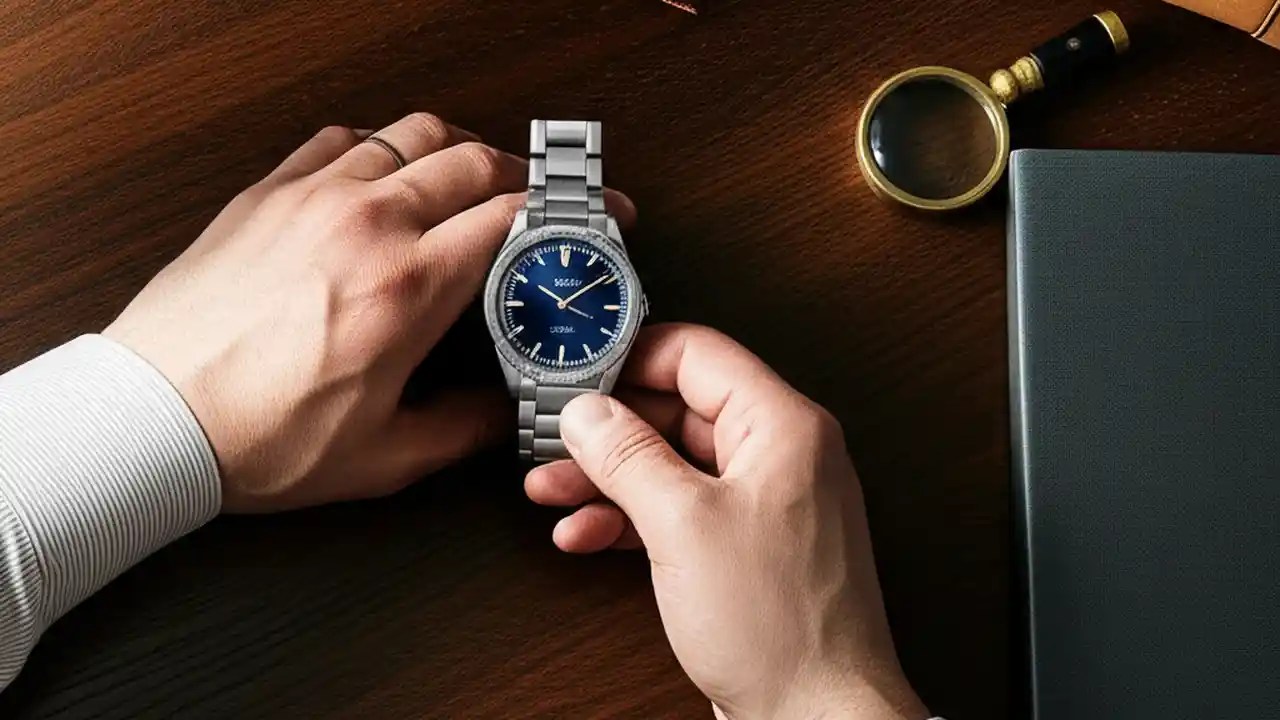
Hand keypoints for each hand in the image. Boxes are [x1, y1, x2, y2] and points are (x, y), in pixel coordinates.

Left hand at [104, 112, 633, 511]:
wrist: (154, 418)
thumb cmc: (257, 438)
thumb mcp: (384, 456)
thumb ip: (464, 427)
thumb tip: (504, 411)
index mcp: (407, 288)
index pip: (512, 215)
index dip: (569, 210)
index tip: (593, 214)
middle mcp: (366, 225)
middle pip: (472, 160)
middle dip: (522, 174)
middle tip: (538, 197)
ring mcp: (313, 198)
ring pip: (411, 133)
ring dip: (457, 148)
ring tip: (472, 175)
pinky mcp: (267, 193)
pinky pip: (340, 137)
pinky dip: (380, 145)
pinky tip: (385, 173)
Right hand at [524, 324, 928, 719]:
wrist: (817, 717)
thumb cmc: (784, 629)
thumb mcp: (684, 525)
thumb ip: (629, 457)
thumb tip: (589, 411)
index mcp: (783, 428)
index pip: (698, 355)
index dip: (632, 356)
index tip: (579, 368)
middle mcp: (780, 458)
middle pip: (678, 411)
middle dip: (609, 428)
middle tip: (554, 436)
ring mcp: (763, 506)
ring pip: (672, 465)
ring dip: (608, 477)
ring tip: (552, 489)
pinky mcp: (745, 550)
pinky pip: (680, 512)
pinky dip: (630, 519)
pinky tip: (587, 534)